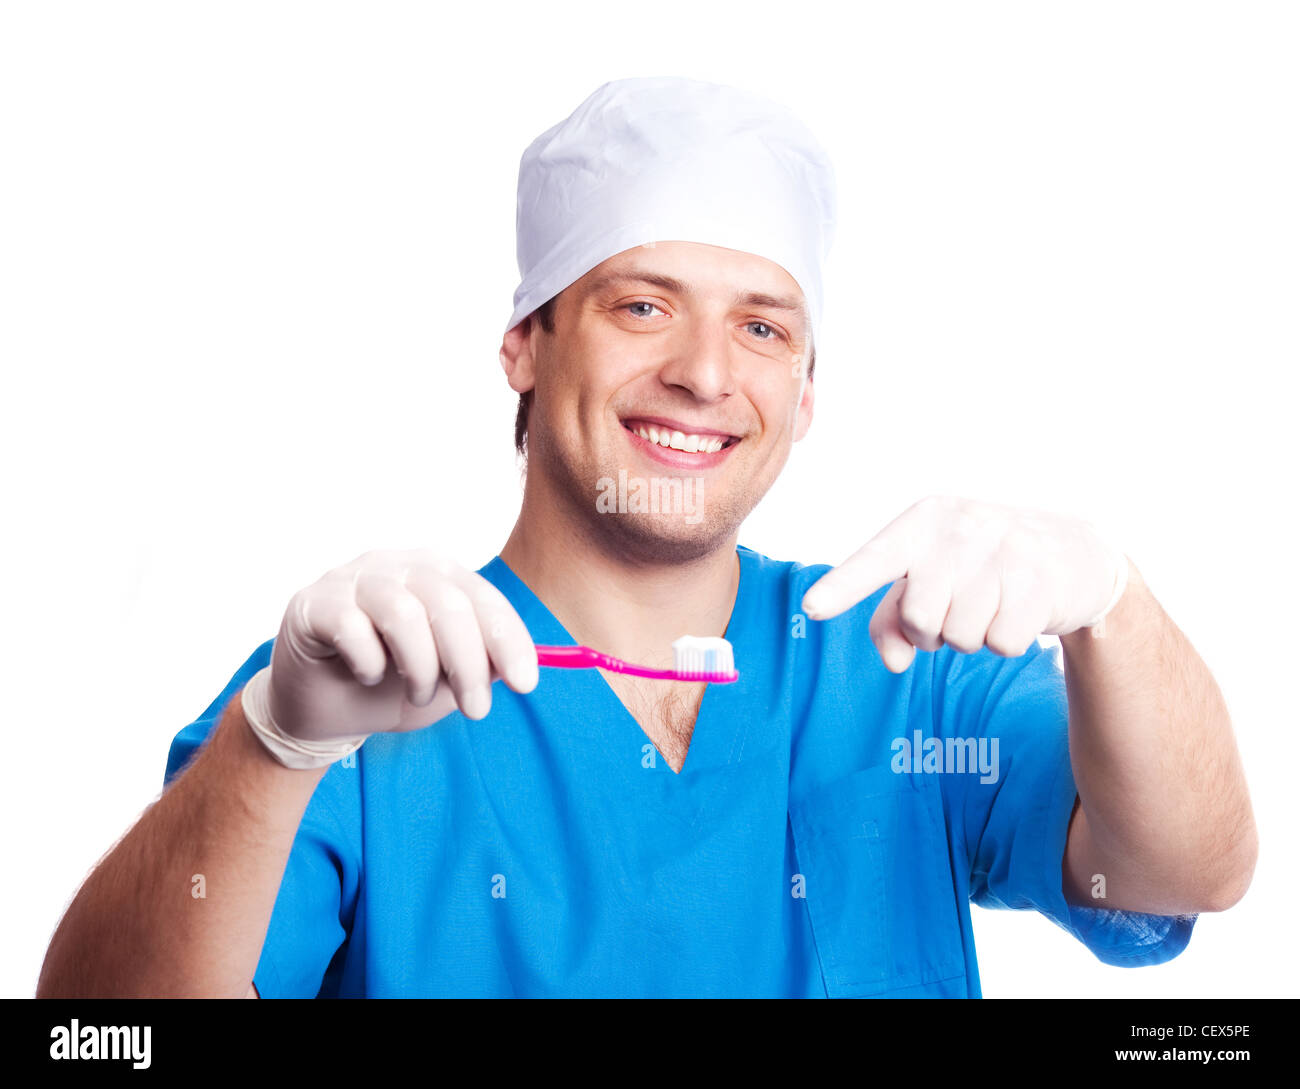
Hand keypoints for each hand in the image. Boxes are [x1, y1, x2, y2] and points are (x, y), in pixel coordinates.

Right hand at [264, 549, 538, 742]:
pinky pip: (351, 628)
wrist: (324, 712)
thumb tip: (517, 664)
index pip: (482, 597)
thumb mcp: (449, 681)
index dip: (507, 639)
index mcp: (436, 573)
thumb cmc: (391, 687)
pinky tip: (367, 678)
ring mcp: (350, 578)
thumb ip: (483, 666)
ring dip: (421, 667)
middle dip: (469, 663)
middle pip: (446, 603)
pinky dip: (369, 663)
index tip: (526, 683)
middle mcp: (396, 564)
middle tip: (477, 710)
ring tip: (419, 694)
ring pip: (403, 613)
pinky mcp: (313, 602)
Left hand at [800, 495, 1127, 672]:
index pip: (875, 559)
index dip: (842, 587)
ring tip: (992, 604)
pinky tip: (1020, 611)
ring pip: (960, 637)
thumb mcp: (933, 578)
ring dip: (972, 637)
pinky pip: (1001, 646)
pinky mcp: (1040, 582)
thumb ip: (895, 617)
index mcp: (922, 521)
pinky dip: (1006, 642)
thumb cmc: (982, 568)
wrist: (1075, 556)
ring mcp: (1004, 552)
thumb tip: (895, 663)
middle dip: (934, 632)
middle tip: (959, 608)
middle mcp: (960, 529)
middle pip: (919, 618)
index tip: (811, 607)